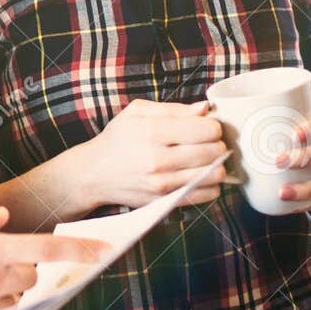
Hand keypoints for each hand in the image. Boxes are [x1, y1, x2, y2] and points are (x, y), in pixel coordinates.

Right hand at [52, 99, 227, 212]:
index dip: (212, 125)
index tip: (204, 126)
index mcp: (152, 132)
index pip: (207, 129)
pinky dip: (210, 184)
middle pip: (214, 151)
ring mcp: (163, 183)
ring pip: (215, 174)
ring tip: (204, 159)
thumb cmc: (117, 140)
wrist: (94, 174)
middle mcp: (158, 159)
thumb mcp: (137, 112)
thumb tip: (205, 108)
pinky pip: (208, 195)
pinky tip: (199, 175)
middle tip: (206, 142)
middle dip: (216, 143)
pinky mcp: (166, 201)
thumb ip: (173, 108)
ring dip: (216, 164)